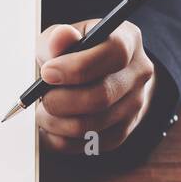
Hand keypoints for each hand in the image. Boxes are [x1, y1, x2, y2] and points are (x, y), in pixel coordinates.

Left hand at [34, 20, 155, 154]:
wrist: (100, 75)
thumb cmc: (76, 53)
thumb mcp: (64, 36)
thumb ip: (58, 37)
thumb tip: (60, 38)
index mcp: (128, 41)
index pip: (114, 54)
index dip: (77, 67)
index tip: (46, 73)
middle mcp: (138, 74)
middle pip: (102, 96)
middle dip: (61, 100)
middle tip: (42, 97)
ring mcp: (133, 106)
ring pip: (91, 126)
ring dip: (56, 122)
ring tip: (43, 110)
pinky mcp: (121, 132)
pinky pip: (85, 144)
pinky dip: (61, 137)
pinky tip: (53, 123)